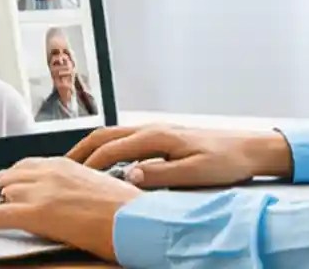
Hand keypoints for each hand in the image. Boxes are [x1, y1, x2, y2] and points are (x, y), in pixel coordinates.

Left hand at [0, 156, 141, 261]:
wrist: (137, 220)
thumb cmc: (125, 210)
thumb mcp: (96, 189)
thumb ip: (73, 188)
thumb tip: (61, 200)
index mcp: (65, 164)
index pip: (23, 166)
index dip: (2, 177)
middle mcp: (51, 171)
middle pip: (5, 176)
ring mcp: (43, 190)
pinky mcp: (39, 212)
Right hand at [67, 123, 293, 188]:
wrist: (249, 149)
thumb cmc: (225, 162)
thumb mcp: (195, 173)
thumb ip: (160, 175)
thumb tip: (127, 176)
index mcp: (158, 137)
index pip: (111, 149)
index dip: (87, 165)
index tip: (68, 180)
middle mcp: (153, 129)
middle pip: (105, 135)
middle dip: (80, 151)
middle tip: (58, 169)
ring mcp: (157, 130)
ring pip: (114, 135)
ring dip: (91, 148)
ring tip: (73, 166)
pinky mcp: (163, 136)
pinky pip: (125, 139)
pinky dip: (107, 148)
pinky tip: (105, 163)